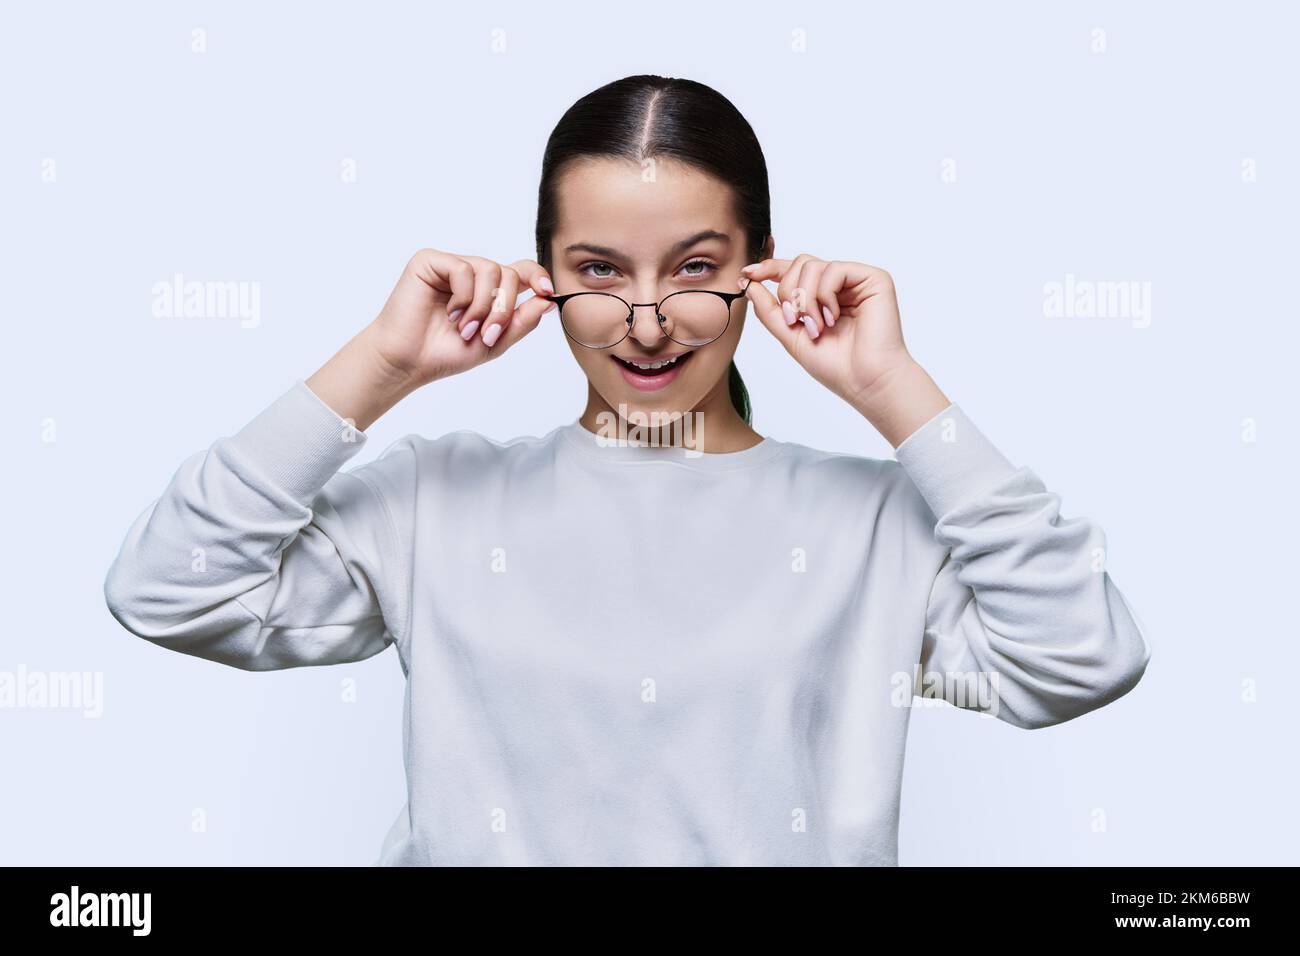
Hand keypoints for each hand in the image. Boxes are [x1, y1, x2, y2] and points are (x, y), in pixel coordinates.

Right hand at [369, 248, 555, 386]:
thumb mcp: (495, 342)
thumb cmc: (446, 353)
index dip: (538, 276)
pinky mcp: (431, 261)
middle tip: (488, 334)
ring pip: (490, 270)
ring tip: (465, 327)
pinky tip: (450, 313)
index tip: (548, 292)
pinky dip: (463, 296)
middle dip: (504, 308)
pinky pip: (464, 269)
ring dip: (482, 306)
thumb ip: (523, 321)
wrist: (409, 361)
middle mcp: (472, 275)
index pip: (521, 271)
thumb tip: (548, 300)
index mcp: (488, 291)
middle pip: (509, 273)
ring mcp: (452, 266)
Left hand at [741, 254, 949, 445]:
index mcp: (822, 297)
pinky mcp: (873, 279)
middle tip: (797, 322)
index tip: (747, 273)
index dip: (769, 268)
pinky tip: (833, 318)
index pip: (793, 272)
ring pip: (813, 265)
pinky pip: (834, 269)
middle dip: (789, 293)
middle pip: (800, 263)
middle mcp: (840, 285)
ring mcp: (856, 280)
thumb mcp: (790, 336)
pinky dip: (825, 296)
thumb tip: (748, 282)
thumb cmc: (835, 366)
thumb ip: (770, 310)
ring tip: (818, 327)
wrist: (865, 381)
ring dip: (806, 299)